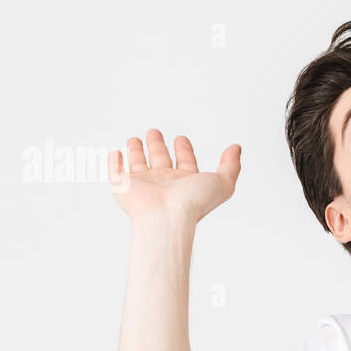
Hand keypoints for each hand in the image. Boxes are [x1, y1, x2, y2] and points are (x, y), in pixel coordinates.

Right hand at [108, 129, 240, 222]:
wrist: (166, 217)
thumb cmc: (193, 203)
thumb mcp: (223, 182)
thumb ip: (231, 165)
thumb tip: (236, 148)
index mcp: (186, 182)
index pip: (185, 162)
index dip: (184, 150)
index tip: (181, 139)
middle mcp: (165, 183)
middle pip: (160, 160)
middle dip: (157, 145)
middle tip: (155, 132)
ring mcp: (143, 185)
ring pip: (138, 164)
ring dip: (136, 151)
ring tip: (135, 139)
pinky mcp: (123, 186)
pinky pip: (116, 172)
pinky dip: (114, 163)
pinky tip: (116, 153)